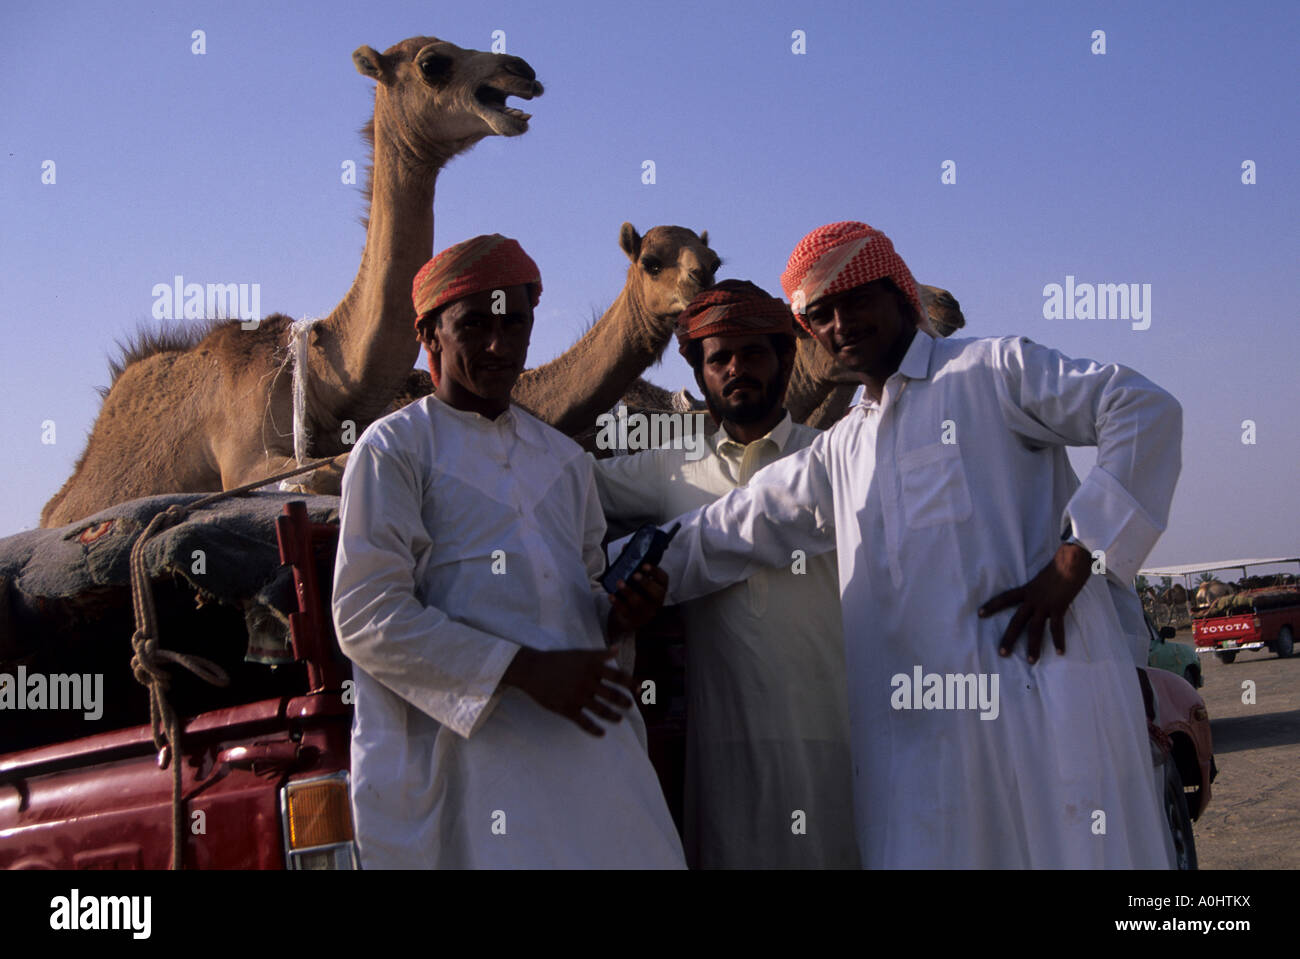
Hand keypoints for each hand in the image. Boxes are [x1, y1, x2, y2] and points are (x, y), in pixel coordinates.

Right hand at [501, 646, 634, 735]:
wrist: (533, 670)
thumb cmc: (558, 660)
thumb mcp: (581, 653)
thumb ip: (601, 654)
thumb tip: (618, 649)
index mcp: (592, 667)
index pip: (619, 676)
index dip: (631, 684)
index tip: (640, 690)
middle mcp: (588, 682)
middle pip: (613, 695)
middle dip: (625, 702)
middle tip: (630, 705)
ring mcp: (578, 697)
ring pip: (602, 711)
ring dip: (613, 716)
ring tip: (619, 718)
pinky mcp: (567, 709)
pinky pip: (585, 723)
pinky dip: (595, 730)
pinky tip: (602, 733)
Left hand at [608, 563, 668, 635]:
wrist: (632, 616)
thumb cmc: (637, 592)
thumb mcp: (638, 579)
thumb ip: (634, 564)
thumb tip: (625, 547)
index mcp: (660, 587)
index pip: (663, 579)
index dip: (655, 572)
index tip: (645, 565)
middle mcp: (656, 600)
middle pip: (656, 593)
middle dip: (645, 583)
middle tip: (634, 575)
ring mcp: (646, 611)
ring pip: (639, 603)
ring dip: (629, 592)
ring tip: (619, 582)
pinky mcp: (633, 618)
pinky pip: (625, 611)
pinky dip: (617, 603)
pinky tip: (611, 596)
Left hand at [978, 544, 1091, 662]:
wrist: (1071, 561)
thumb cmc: (1059, 566)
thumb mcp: (1042, 577)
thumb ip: (1039, 587)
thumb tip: (1040, 594)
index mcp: (1026, 590)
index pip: (1004, 598)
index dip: (992, 606)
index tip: (980, 614)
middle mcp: (1032, 599)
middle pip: (1016, 621)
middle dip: (1009, 638)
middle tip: (1002, 653)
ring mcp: (1045, 605)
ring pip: (1035, 629)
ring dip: (1033, 646)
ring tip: (1031, 661)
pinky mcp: (1059, 607)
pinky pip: (1057, 628)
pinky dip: (1059, 641)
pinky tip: (1060, 652)